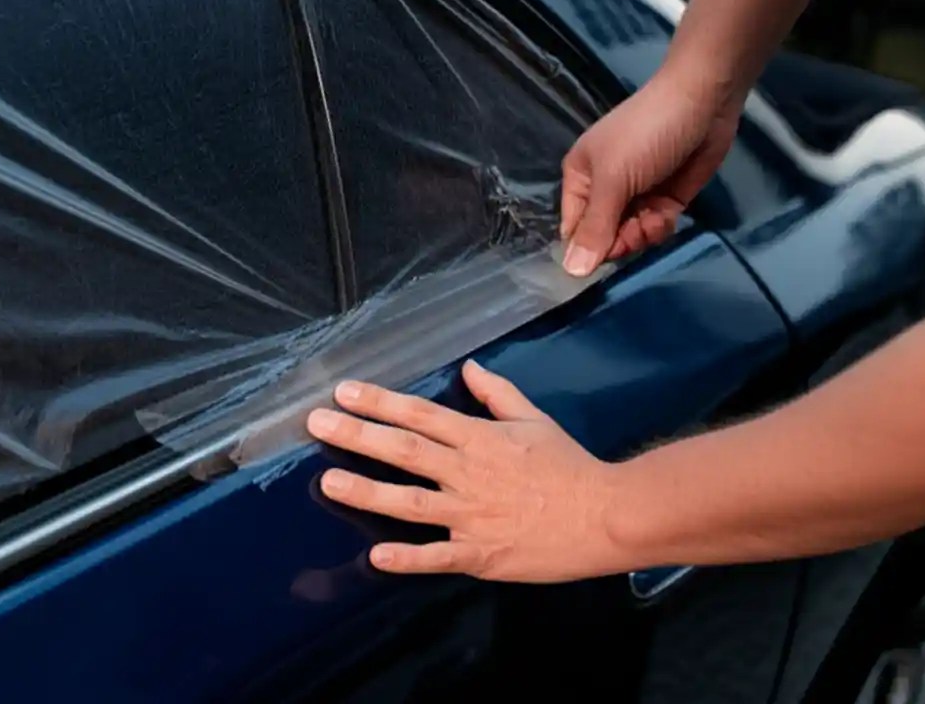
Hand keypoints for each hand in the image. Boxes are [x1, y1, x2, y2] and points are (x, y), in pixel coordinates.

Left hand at [305, 360, 632, 582]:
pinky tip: (376, 556)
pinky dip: (408, 557)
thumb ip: (496, 394)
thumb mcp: (534, 420)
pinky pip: (438, 556)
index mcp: (480, 438)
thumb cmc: (569, 467)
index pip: (420, 415)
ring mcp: (472, 515)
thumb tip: (468, 367)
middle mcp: (469, 473)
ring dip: (368, 492)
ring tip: (329, 482)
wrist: (607, 517)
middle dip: (358, 435)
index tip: (344, 392)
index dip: (380, 401)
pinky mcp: (481, 554)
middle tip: (317, 424)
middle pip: (405, 451)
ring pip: (411, 502)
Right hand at [560, 68, 740, 275]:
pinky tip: (668, 215)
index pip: (573, 228)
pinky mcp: (666, 199)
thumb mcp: (613, 179)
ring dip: (642, 235)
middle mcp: (605, 189)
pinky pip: (655, 228)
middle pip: (603, 237)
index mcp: (581, 178)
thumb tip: (571, 271)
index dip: (585, 249)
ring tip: (655, 219)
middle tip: (634, 232)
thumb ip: (594, 227)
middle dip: (619, 241)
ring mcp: (637, 195)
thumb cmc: (646, 134)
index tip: (601, 262)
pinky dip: (660, 227)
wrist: (704, 102)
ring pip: (630, 236)